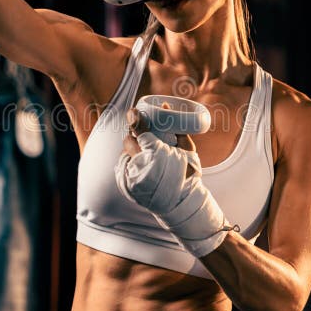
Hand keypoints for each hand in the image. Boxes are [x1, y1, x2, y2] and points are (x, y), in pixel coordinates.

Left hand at [115, 107, 234, 257]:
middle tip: (144, 136)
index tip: (134, 113)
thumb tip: (165, 107)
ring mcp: (132, 176)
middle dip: (134, 136)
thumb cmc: (187, 174)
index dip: (135, 120)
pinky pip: (123, 167)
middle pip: (128, 141)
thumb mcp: (187, 150)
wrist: (181, 203)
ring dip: (132, 150)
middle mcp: (141, 164)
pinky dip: (130, 163)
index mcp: (157, 153)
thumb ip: (177, 128)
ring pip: (124, 154)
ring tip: (145, 153)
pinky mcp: (127, 185)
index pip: (139, 131)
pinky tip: (141, 164)